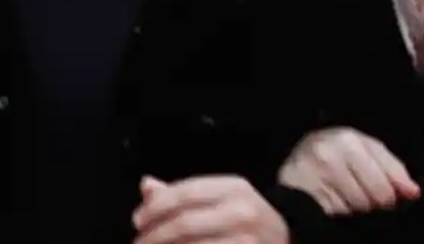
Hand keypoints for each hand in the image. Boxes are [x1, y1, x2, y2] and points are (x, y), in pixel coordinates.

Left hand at [132, 175, 288, 243]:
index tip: (137, 220)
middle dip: (154, 236)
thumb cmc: (244, 217)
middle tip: (138, 243)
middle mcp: (242, 211)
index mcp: (234, 187)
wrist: (286, 237)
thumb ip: (183, 193)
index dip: (155, 208)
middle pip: (184, 223)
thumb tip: (147, 185)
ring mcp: (246, 239)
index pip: (184, 193)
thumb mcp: (220, 197)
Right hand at [277, 127, 419, 215]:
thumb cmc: (338, 151)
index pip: (384, 185)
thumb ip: (392, 168)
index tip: (389, 198)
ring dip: (354, 210)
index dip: (391, 197)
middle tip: (363, 195)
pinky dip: (337, 214)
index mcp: (350, 141)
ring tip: (345, 195)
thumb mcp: (366, 149)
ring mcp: (312, 176)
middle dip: (373, 203)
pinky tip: (332, 202)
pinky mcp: (299, 197)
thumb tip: (413, 192)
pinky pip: (333, 216)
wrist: (295, 157)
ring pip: (353, 210)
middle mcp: (329, 155)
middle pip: (371, 200)